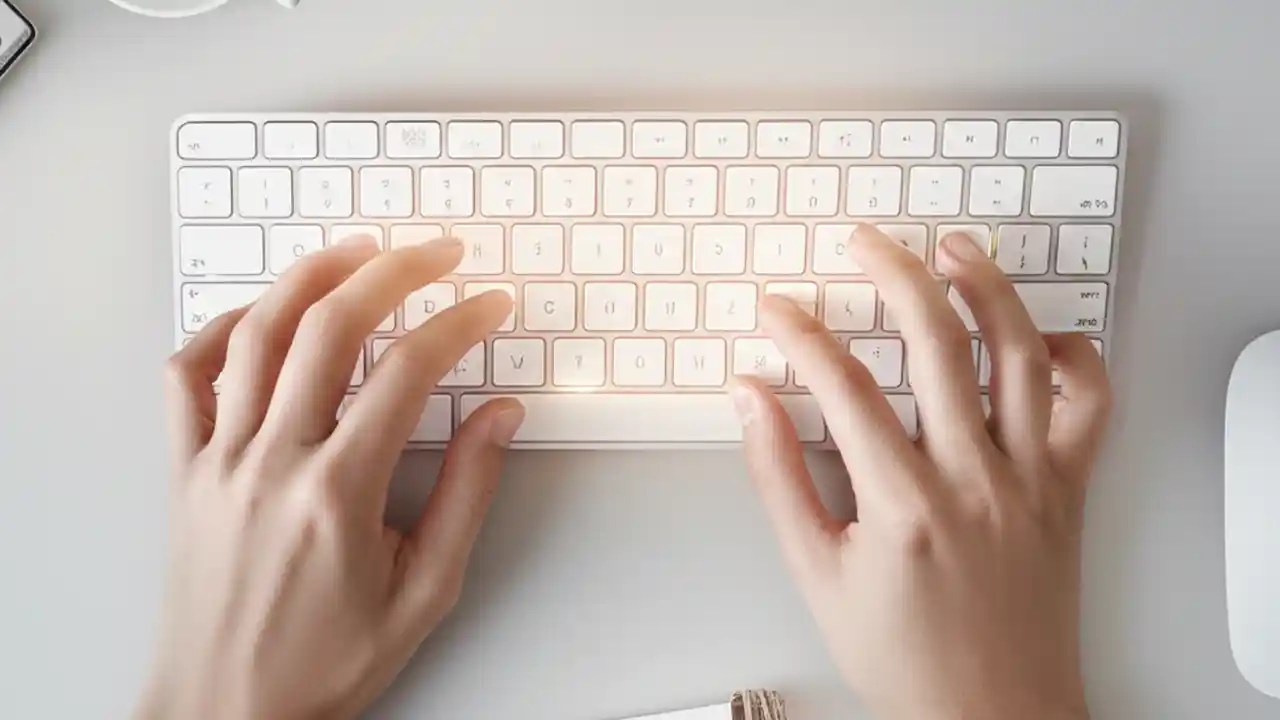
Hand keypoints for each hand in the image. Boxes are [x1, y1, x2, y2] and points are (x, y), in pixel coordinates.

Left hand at [138, 235, 523, 719]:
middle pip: (334, 328)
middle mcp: (272, 463)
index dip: (461, 324)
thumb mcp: (424, 592)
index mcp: (338, 494)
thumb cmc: (322, 664)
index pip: (410, 372)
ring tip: (358, 250)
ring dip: (313, 275)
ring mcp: (219, 459)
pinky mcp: (185, 468)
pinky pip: (189, 373)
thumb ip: (466, 496)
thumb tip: (498, 420)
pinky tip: (263, 312)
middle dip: (395, 272)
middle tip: (436, 254)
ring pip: (260, 333)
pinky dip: (225, 327)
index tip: (489, 305)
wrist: (226, 712)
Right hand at [730, 225, 1109, 719]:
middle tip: (863, 242)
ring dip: (985, 287)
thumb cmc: (906, 659)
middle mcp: (974, 478)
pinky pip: (1091, 404)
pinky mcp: (1068, 488)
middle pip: (934, 342)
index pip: (843, 384)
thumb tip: (751, 401)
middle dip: (891, 273)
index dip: (800, 333)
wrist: (995, 714)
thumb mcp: (816, 573)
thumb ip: (779, 478)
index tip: (778, 308)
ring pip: (1017, 354)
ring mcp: (1031, 478)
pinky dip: (1072, 357)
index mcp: (903, 504)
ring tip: (952, 250)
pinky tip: (1035, 335)